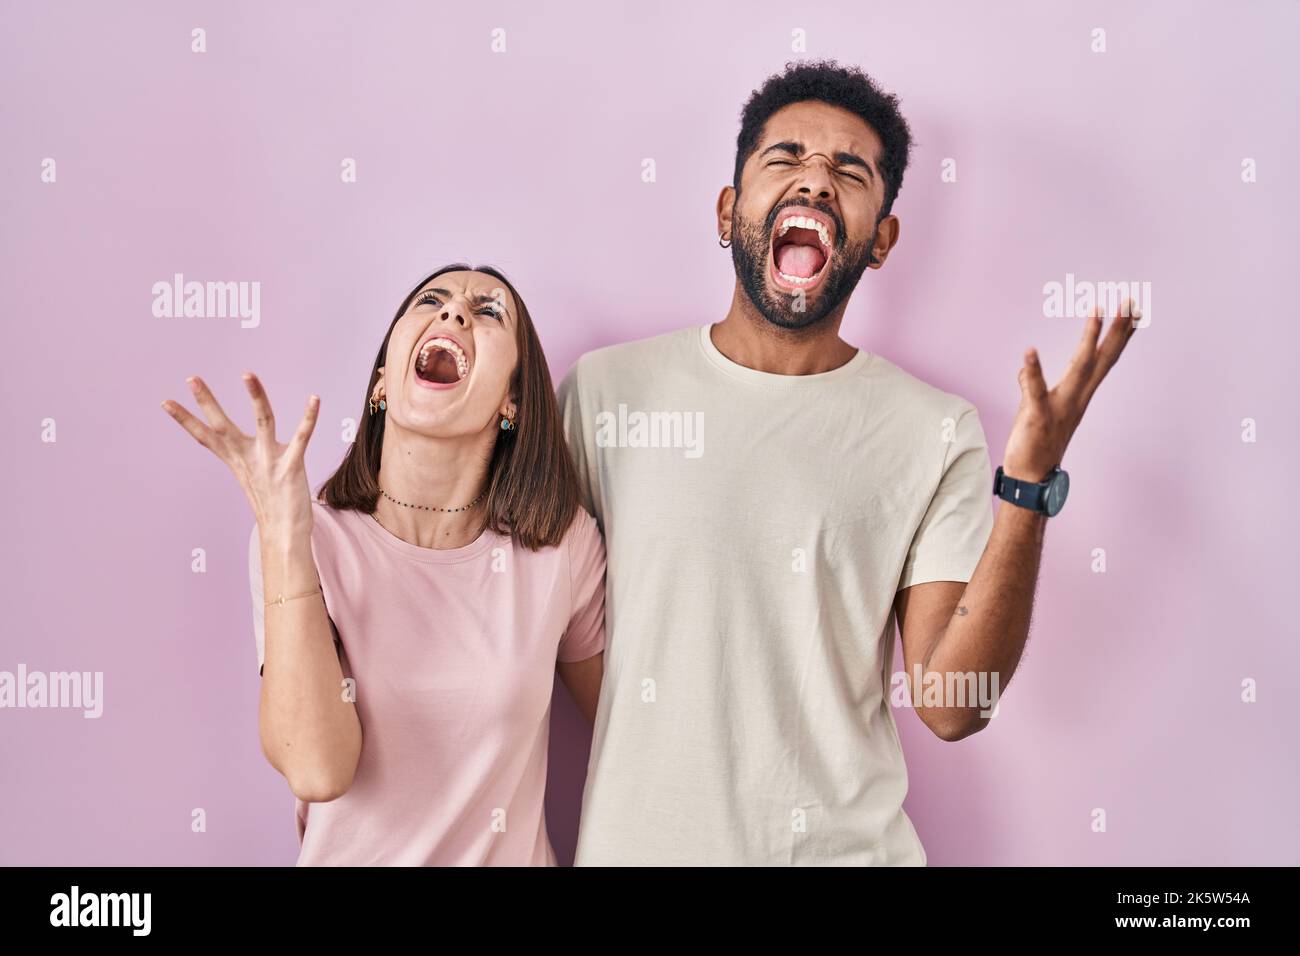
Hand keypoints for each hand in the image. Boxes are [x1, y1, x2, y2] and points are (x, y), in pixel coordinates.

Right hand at [161, 373, 320, 537]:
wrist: (285, 535)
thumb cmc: (272, 505)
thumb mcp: (254, 475)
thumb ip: (247, 456)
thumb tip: (237, 447)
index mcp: (237, 460)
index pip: (205, 436)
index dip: (185, 419)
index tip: (165, 401)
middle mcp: (249, 458)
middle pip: (223, 425)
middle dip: (207, 401)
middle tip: (191, 378)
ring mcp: (270, 461)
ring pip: (263, 421)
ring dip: (256, 397)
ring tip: (247, 374)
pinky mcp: (292, 466)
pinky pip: (301, 437)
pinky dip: (308, 418)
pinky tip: (314, 398)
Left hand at [1002, 299, 1141, 480]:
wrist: (1030, 478)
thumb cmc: (1035, 443)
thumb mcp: (1034, 407)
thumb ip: (1032, 386)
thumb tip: (1026, 368)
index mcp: (1078, 393)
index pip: (1102, 359)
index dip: (1117, 335)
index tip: (1132, 310)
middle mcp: (1075, 397)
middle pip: (1101, 358)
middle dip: (1116, 329)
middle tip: (1128, 300)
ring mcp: (1060, 406)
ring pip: (1080, 368)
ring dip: (1089, 338)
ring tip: (1097, 309)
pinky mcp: (1038, 417)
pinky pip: (1036, 391)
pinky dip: (1033, 371)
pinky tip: (1029, 350)